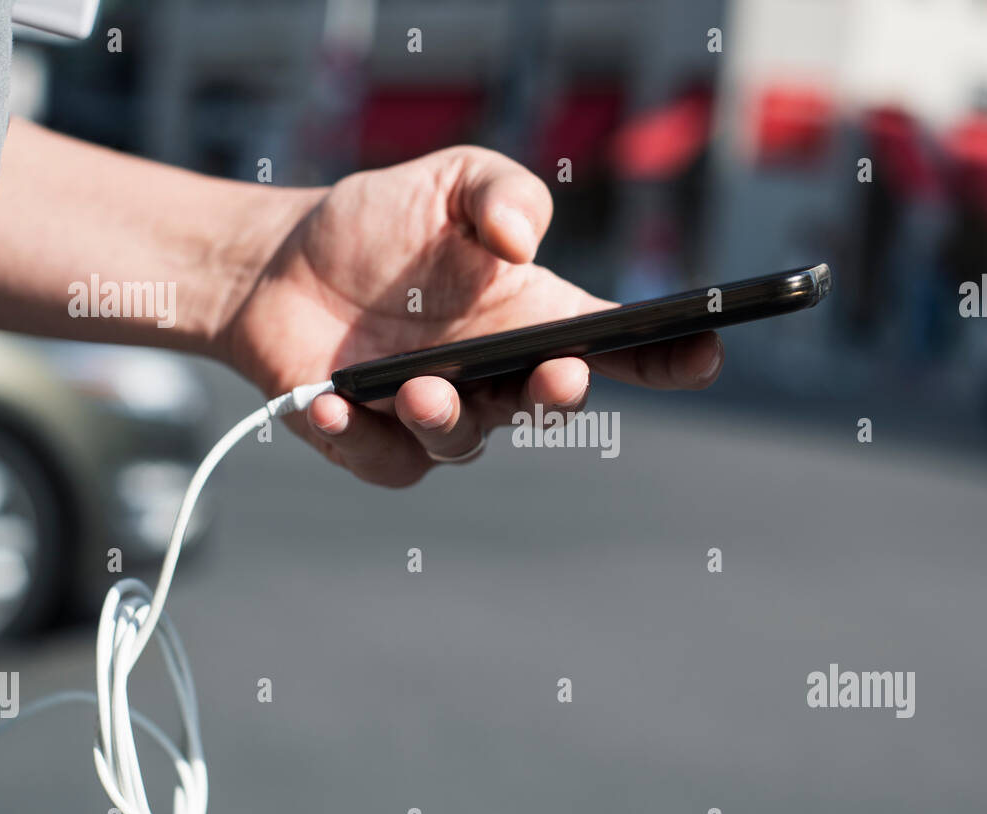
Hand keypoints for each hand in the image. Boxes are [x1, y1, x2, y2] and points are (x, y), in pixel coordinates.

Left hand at [221, 146, 723, 486]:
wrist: (281, 263)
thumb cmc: (385, 225)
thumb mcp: (450, 179)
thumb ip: (500, 193)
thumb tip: (522, 242)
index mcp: (535, 316)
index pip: (618, 345)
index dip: (669, 355)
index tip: (704, 350)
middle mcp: (498, 375)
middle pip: (549, 403)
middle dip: (562, 395)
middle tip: (560, 373)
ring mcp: (441, 416)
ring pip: (466, 442)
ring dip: (449, 419)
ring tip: (416, 389)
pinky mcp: (378, 444)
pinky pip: (385, 460)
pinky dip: (359, 437)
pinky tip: (329, 401)